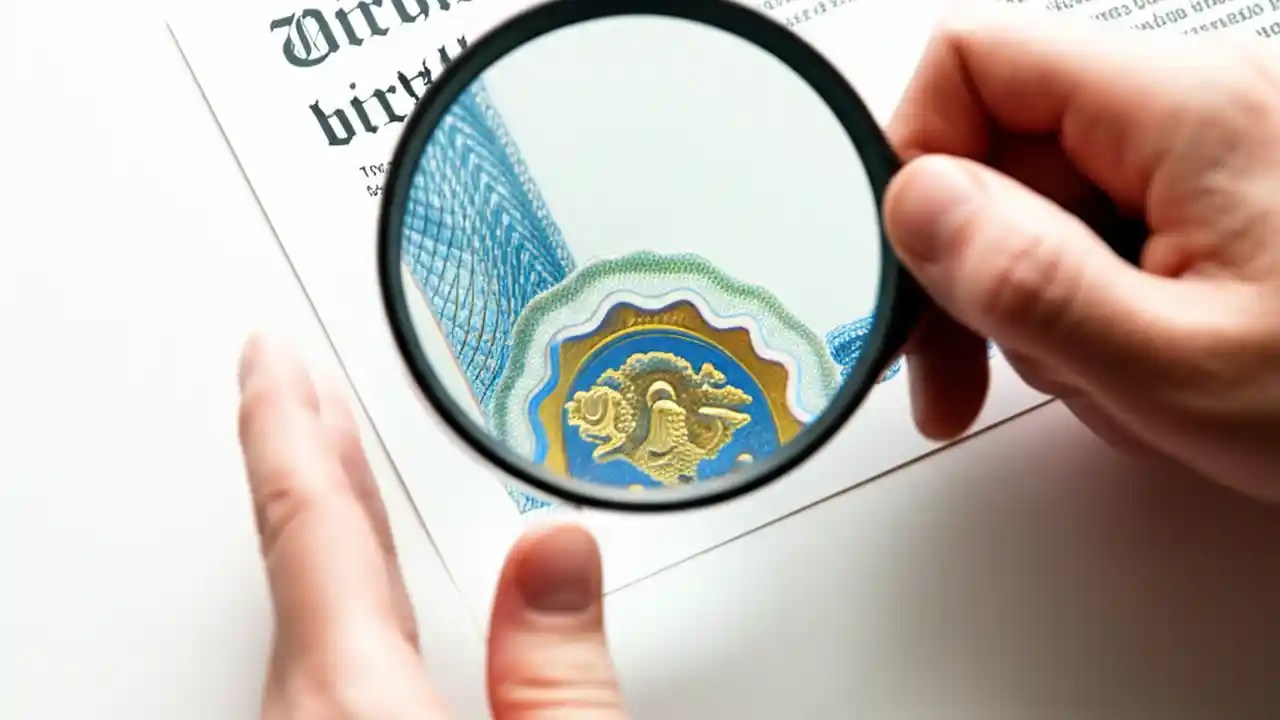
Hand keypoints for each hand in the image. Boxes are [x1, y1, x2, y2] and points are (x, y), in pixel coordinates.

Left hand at [236, 335, 627, 718]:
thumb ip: (557, 669)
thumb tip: (556, 551)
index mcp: (350, 702)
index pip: (305, 523)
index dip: (285, 423)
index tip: (269, 354)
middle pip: (298, 560)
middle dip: (307, 460)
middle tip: (299, 387)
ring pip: (306, 619)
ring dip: (324, 529)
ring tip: (337, 465)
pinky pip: (317, 670)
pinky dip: (335, 602)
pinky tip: (365, 600)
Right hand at [883, 10, 1279, 501]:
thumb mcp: (1181, 369)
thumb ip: (1031, 283)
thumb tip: (917, 204)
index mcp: (1191, 115)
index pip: (974, 60)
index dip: (912, 157)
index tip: (913, 263)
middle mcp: (1202, 109)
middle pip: (1001, 144)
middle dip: (972, 264)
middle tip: (967, 368)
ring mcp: (1213, 155)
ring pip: (1043, 200)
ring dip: (1036, 301)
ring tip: (1101, 374)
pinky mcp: (1221, 199)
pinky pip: (1101, 231)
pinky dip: (1088, 304)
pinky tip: (1131, 362)